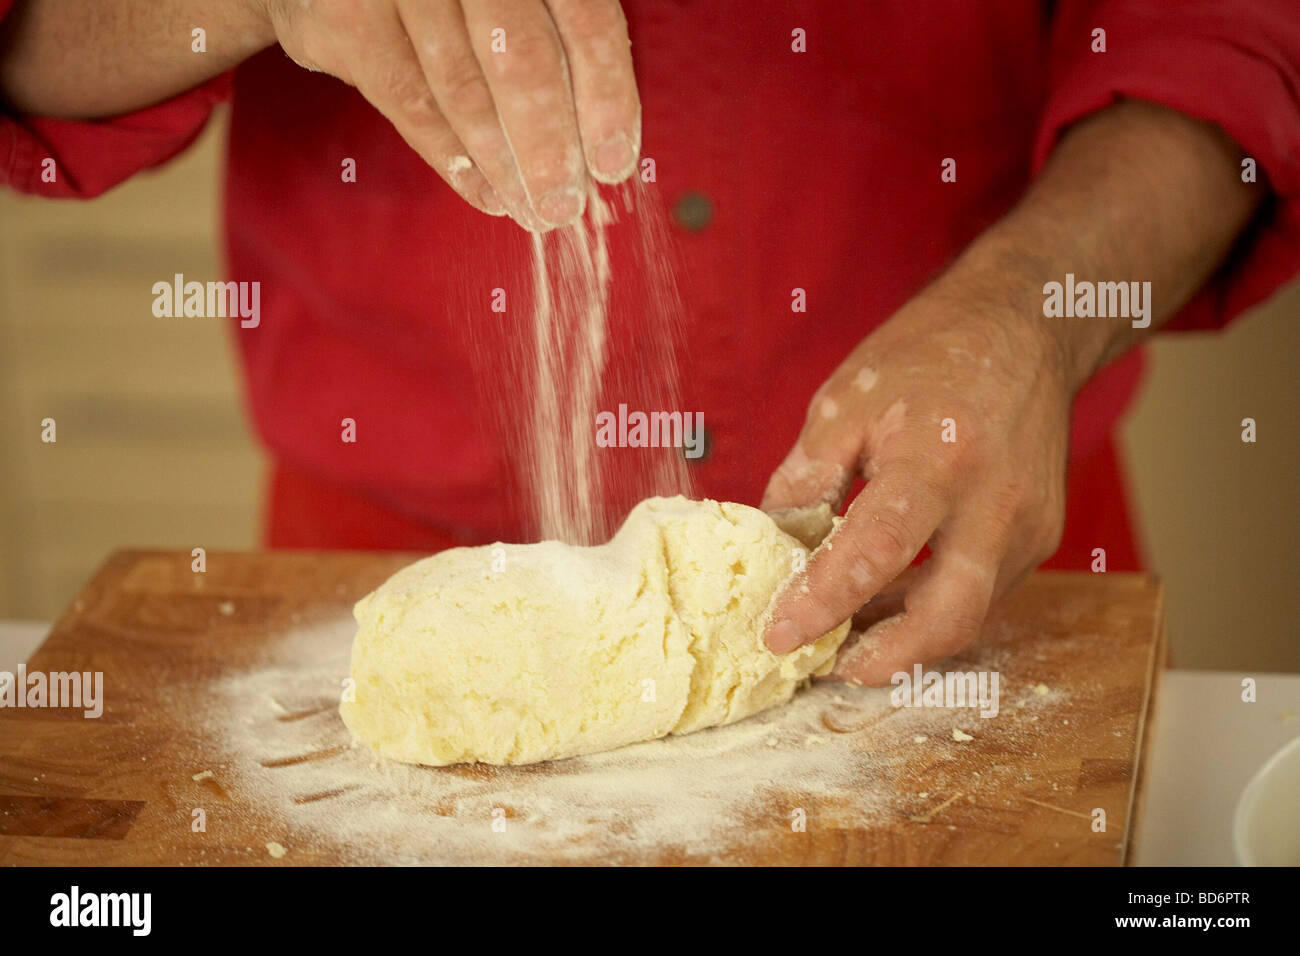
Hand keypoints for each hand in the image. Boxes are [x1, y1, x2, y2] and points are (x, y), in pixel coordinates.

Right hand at [259, 0, 638, 228]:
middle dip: (549, 148)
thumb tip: (606, 137)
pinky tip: (487, 194)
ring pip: (465, 90)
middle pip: (522, 60)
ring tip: (532, 210)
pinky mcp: (350, 17)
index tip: (613, 162)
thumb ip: (558, 35)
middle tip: (564, 207)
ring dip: (505, 165)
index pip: (586, 19)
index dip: (606, 96)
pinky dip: (452, 159)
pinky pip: (412, 102)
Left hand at [760, 282, 1072, 685]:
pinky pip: (983, 591)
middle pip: (948, 615)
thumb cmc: (931, 354)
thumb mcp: (848, 400)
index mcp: (938, 457)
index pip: (876, 551)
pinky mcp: (1041, 535)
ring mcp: (1028, 524)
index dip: (824, 601)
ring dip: (905, 637)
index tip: (778, 634)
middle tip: (828, 665)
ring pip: (969, 613)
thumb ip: (808, 476)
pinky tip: (889, 601)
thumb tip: (771, 541)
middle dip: (886, 659)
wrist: (1026, 326)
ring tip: (846, 636)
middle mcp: (995, 501)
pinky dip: (932, 606)